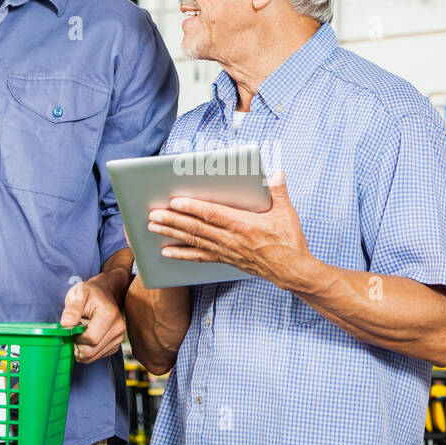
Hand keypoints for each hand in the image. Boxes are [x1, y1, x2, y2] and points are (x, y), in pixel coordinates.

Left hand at [59, 273, 127, 363]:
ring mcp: (118, 338)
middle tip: (72, 333)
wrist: (105, 294)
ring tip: (79, 334)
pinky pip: (97, 356)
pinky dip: (88, 351)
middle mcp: (118, 328)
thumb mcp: (78, 294)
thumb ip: (72, 308)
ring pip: (93, 356)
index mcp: (109, 315)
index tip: (70, 329)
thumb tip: (66, 324)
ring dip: (81, 349)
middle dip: (77, 345)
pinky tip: (87, 338)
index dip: (76, 337)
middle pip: (91, 351)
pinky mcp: (116, 345)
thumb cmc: (90, 293)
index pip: (90, 339)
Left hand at [147, 171, 315, 291]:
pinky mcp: (225, 259)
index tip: (176, 201)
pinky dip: (182, 254)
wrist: (292, 271)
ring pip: (194, 241)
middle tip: (154, 214)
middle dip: (173, 220)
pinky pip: (199, 256)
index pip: (213, 214)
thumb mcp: (287, 213)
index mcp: (244, 225)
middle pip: (197, 228)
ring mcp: (226, 251)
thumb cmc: (289, 241)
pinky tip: (166, 251)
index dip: (193, 208)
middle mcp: (231, 239)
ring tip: (153, 226)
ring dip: (172, 233)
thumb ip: (279, 192)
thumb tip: (276, 173)